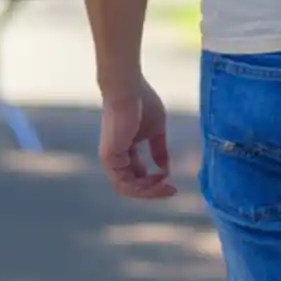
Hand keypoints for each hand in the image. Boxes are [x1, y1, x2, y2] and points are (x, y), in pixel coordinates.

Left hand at [98, 79, 176, 199]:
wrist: (129, 89)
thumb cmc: (142, 103)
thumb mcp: (156, 131)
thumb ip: (159, 150)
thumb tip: (165, 170)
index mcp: (125, 150)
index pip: (137, 175)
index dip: (154, 182)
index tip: (171, 182)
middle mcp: (115, 157)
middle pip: (132, 185)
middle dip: (153, 190)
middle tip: (171, 189)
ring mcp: (110, 159)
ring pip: (127, 188)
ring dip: (149, 191)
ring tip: (166, 186)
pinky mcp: (109, 158)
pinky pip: (123, 184)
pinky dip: (141, 187)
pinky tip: (158, 179)